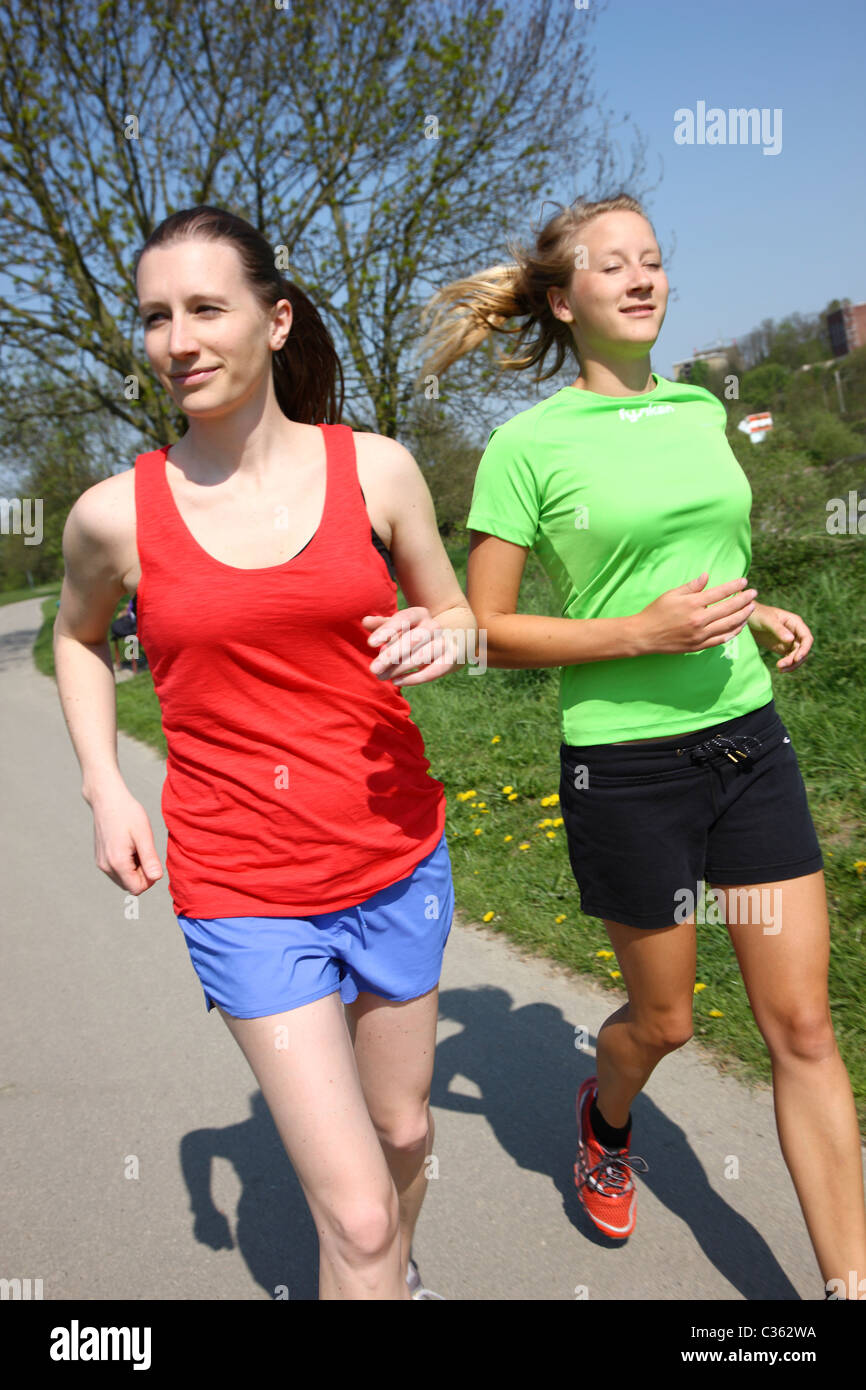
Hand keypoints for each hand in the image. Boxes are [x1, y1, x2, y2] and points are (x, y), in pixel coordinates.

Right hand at [90, 784, 163, 893]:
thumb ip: (150, 859)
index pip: (138, 888)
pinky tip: (128, 846)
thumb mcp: (144, 835)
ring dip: (134, 869)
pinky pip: (117, 871)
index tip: (153, 859)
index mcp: (117, 862)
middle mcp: (106, 866)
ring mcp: (101, 863)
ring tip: (136, 846)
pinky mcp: (100, 859)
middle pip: (130, 886)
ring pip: (124, 879)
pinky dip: (126, 864)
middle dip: (142, 874)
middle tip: (145, 850)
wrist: (107, 799)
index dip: (150, 879)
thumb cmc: (127, 813)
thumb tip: (157, 878)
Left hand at [362, 608, 461, 685]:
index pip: (403, 619)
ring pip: (422, 656)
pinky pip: (433, 671)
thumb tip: (365, 621)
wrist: (450, 640)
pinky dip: (414, 678)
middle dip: (392, 654)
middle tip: (374, 669)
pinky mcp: (450, 660)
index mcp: (419, 614)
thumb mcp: (399, 627)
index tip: (370, 644)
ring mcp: (444, 642)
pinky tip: (397, 682)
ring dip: (400, 668)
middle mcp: (434, 626)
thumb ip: (382, 625)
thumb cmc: (414, 633)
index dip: (387, 631)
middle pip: (413, 639)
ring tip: (381, 676)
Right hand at [634, 574, 756, 654]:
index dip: (734, 587)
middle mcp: (699, 620)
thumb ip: (691, 586)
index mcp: (692, 604)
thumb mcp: (671, 594)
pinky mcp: (699, 646)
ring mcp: (700, 635)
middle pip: (728, 609)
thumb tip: (707, 576)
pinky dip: (733, 633)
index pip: (720, 593)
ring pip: (729, 625)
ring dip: (743, 616)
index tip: (744, 582)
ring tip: (751, 608)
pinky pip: (721, 639)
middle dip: (744, 600)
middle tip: (754, 594)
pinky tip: (740, 626)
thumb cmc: (656, 612)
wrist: (644, 635)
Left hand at [747, 601, 812, 669]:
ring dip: (791, 664)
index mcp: (795, 623)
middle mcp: (795, 633)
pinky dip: (787, 665)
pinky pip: (789, 658)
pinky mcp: (782, 648)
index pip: (807, 638)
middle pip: (802, 650)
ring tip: (780, 669)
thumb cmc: (758, 614)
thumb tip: (791, 640)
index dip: (805, 649)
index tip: (797, 658)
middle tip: (781, 665)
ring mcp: (790, 641)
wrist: (747, 618)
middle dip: (795, 659)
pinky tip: (780, 669)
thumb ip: (778, 629)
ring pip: (797, 656)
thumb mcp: (767, 620)